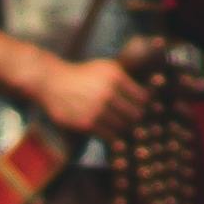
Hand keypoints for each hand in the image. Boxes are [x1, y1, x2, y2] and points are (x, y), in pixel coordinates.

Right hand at [34, 56, 152, 135]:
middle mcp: (108, 93)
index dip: (145, 104)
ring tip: (119, 124)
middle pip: (136, 114)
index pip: (143, 97)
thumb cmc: (82, 75)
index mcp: (116, 77)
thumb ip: (126, 76)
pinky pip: (109, 136)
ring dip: (122, 127)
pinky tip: (109, 131)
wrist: (52, 82)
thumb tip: (151, 88)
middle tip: (131, 119)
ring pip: (123, 126)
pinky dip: (112, 136)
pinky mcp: (87, 123)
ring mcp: (97, 109)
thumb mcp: (105, 68)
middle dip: (135, 117)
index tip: (141, 107)